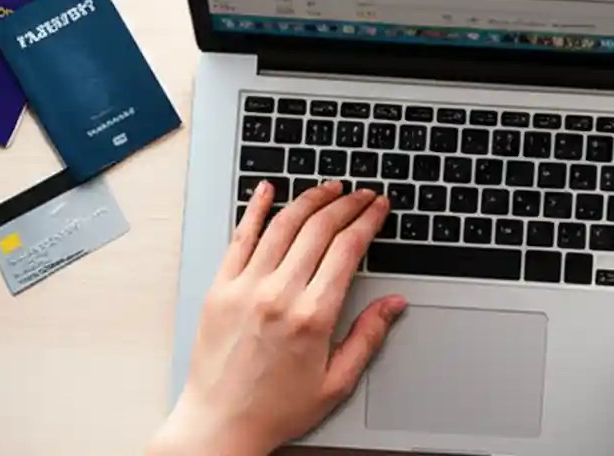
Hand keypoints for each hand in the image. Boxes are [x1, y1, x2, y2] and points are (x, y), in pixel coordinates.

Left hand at [147, 180, 405, 455]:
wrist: (220, 425)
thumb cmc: (276, 409)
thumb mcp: (337, 381)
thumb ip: (368, 336)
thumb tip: (394, 303)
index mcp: (312, 316)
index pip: (347, 249)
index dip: (367, 220)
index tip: (378, 208)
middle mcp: (278, 295)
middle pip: (318, 229)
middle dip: (346, 204)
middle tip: (361, 194)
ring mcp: (245, 288)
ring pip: (282, 225)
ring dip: (309, 200)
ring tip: (328, 189)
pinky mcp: (219, 289)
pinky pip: (239, 238)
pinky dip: (254, 209)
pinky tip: (266, 190)